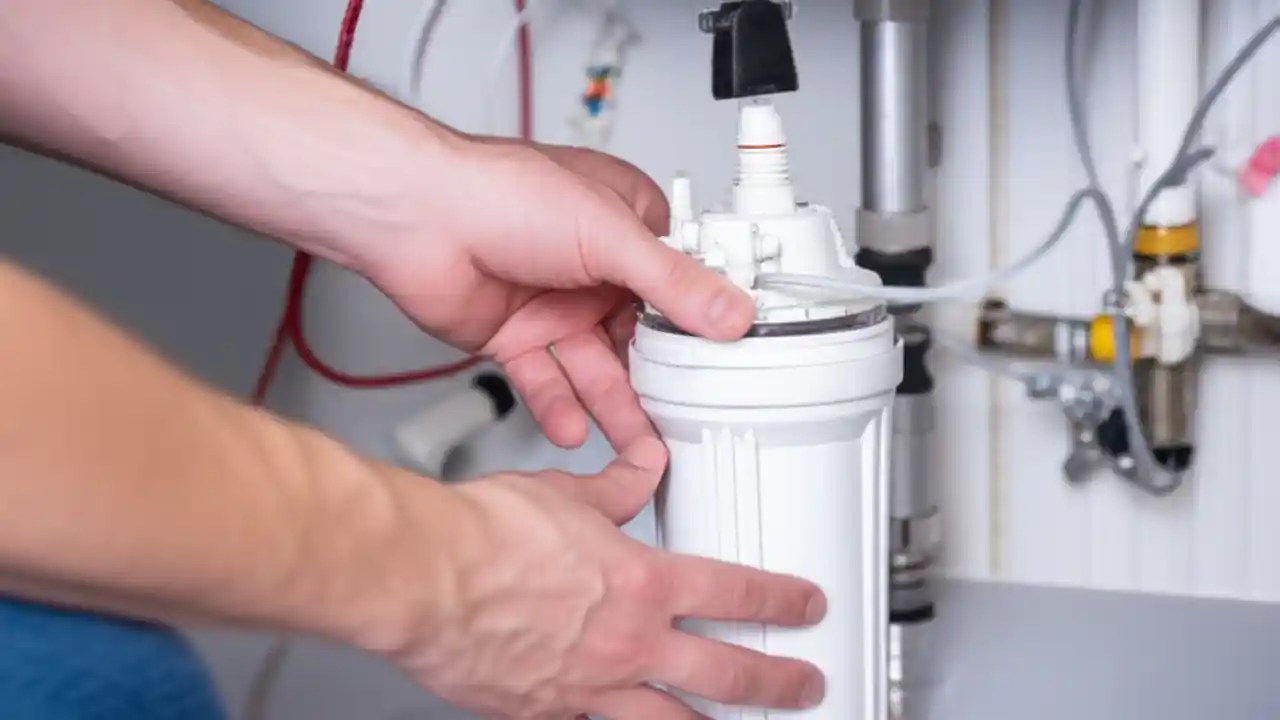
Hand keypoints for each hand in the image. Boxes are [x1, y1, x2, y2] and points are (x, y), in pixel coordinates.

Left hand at [360, 133, 757, 451]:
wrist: (413, 217)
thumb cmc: (499, 192)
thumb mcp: (610, 233)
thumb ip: (673, 282)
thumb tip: (729, 311)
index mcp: (625, 224)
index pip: (680, 283)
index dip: (703, 324)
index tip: (729, 364)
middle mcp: (592, 267)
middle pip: (640, 336)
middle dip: (662, 379)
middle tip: (688, 419)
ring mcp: (553, 304)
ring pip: (596, 366)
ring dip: (616, 406)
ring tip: (641, 445)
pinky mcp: (515, 338)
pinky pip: (546, 383)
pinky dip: (560, 408)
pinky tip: (576, 428)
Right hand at [379, 438, 826, 718]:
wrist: (425, 579)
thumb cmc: (483, 536)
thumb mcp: (565, 493)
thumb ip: (615, 489)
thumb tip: (641, 470)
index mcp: (642, 582)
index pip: (736, 592)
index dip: (781, 599)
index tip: (803, 605)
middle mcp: (627, 642)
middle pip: (727, 672)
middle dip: (776, 682)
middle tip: (802, 687)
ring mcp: (591, 687)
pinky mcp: (549, 713)